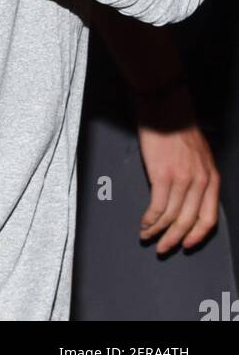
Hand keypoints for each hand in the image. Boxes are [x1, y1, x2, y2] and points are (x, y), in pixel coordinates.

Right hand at [137, 86, 219, 252]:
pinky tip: (144, 223)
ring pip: (171, 217)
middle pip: (188, 221)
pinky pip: (156, 207)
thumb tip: (188, 199)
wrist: (165, 106)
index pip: (209, 217)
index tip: (187, 245)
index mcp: (211, 177)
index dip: (197, 236)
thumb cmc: (179, 126)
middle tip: (163, 248)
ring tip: (148, 236)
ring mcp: (181, 179)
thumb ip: (198, 176)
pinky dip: (149, 220)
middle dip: (175, 239)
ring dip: (158, 231)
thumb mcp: (200, 154)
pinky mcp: (162, 175)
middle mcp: (200, 181)